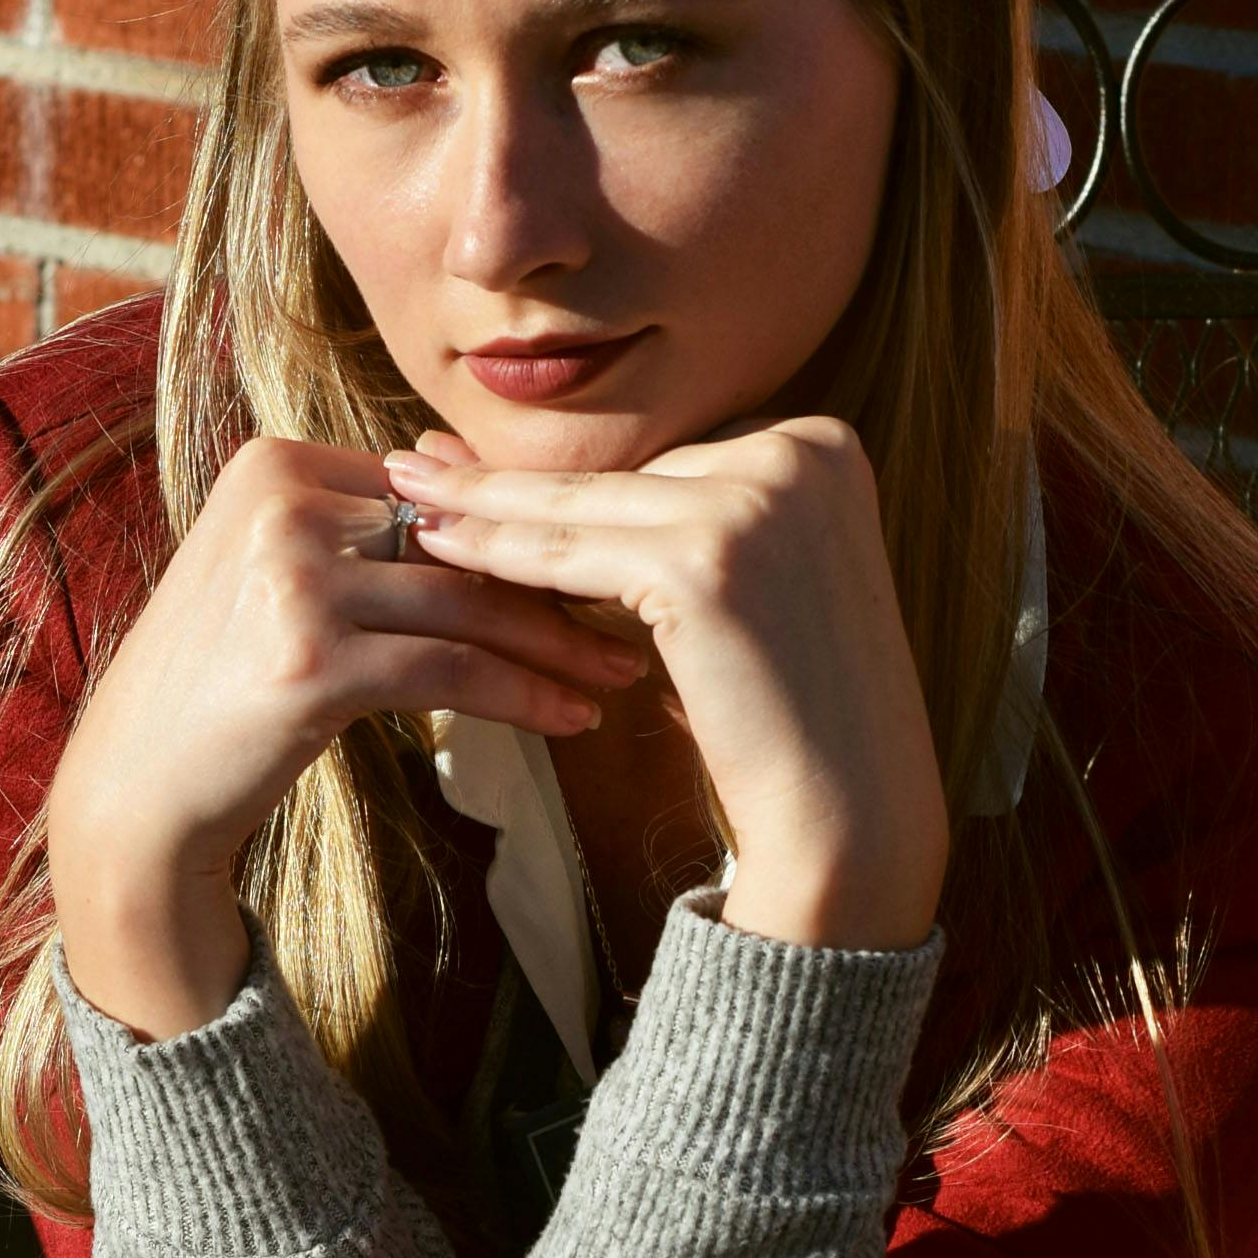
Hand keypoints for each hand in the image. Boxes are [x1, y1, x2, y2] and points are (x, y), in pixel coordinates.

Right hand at [47, 436, 647, 1036]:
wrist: (140, 787)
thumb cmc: (222, 683)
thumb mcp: (278, 571)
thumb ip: (355, 516)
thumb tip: (455, 457)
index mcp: (274, 465)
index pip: (434, 493)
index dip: (519, 536)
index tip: (595, 569)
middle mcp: (280, 504)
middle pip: (457, 543)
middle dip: (554, 585)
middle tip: (635, 616)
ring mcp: (291, 578)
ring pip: (466, 603)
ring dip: (555, 646)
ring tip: (616, 676)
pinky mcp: (310, 658)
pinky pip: (451, 669)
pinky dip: (522, 696)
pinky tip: (569, 722)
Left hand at [381, 417, 948, 952]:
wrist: (849, 811)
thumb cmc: (794, 711)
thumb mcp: (756, 585)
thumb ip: (684, 521)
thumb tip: (571, 476)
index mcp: (826, 446)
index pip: (667, 458)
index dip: (572, 474)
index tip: (479, 461)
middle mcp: (803, 452)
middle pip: (628, 473)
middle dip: (521, 481)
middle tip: (423, 466)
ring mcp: (761, 500)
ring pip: (588, 506)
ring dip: (486, 504)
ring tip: (408, 494)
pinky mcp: (709, 559)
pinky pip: (573, 553)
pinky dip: (500, 552)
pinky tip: (439, 546)